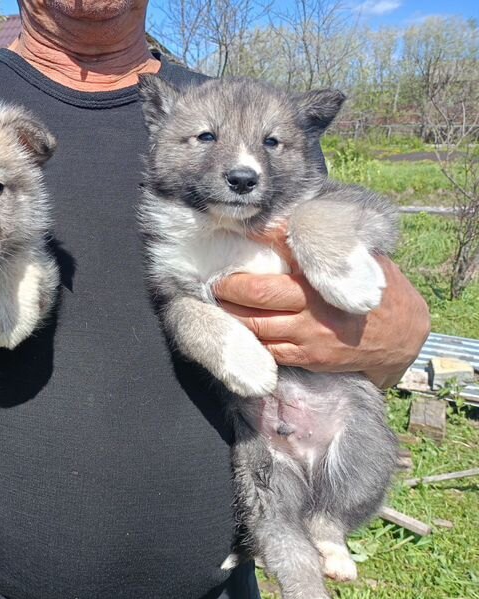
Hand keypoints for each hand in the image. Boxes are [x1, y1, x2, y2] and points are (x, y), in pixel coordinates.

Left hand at [213, 231, 429, 388]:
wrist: (403, 335)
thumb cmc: (374, 284)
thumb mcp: (355, 256)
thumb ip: (319, 242)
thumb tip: (276, 222)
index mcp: (321, 282)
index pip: (271, 275)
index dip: (240, 271)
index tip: (221, 261)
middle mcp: (313, 312)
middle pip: (254, 301)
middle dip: (227, 291)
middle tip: (212, 281)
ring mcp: (308, 339)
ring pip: (255, 329)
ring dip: (231, 316)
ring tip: (216, 302)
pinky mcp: (308, 359)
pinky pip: (268, 351)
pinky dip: (248, 339)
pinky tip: (236, 328)